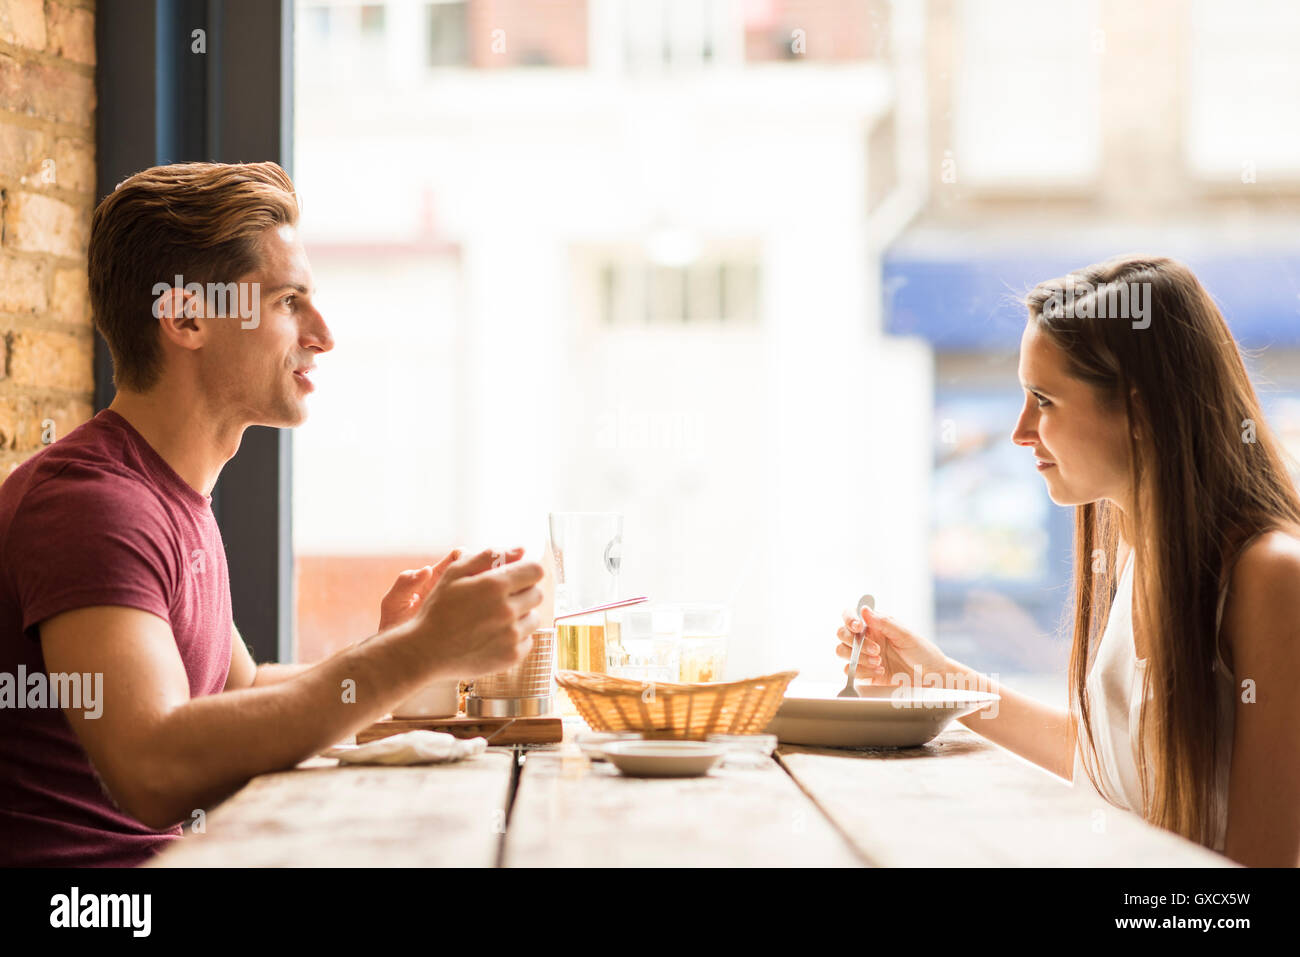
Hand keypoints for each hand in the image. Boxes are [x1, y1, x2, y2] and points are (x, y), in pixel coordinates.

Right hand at [406, 547, 544, 677]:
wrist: (425, 652)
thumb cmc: (439, 609)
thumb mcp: (454, 574)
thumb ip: (487, 557)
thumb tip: (520, 549)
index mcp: (495, 585)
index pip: (536, 571)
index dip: (527, 571)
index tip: (517, 577)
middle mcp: (507, 610)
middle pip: (537, 594)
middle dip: (523, 593)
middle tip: (502, 599)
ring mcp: (511, 636)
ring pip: (534, 618)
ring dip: (521, 616)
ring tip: (497, 619)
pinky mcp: (511, 657)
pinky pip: (528, 641)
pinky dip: (516, 638)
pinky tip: (495, 637)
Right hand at [835, 602, 951, 687]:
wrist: (932, 676)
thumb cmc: (923, 652)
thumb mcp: (906, 634)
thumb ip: (884, 622)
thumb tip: (864, 610)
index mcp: (875, 625)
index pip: (851, 616)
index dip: (849, 619)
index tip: (858, 627)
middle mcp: (867, 639)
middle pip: (842, 635)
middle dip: (855, 642)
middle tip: (875, 649)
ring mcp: (865, 656)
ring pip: (842, 652)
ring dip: (859, 658)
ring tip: (879, 662)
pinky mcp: (866, 673)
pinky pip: (851, 671)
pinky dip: (863, 671)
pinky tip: (881, 671)